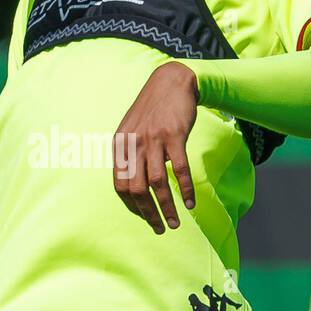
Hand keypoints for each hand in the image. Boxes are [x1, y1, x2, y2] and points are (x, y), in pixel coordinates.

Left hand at [113, 61, 198, 232]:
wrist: (171, 82)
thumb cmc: (153, 110)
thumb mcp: (132, 130)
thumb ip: (130, 155)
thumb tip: (134, 185)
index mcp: (120, 145)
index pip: (120, 185)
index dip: (131, 206)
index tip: (144, 217)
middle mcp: (133, 143)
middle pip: (136, 189)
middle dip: (148, 213)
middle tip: (160, 227)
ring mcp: (153, 139)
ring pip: (158, 183)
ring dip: (167, 207)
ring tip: (176, 223)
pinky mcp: (174, 135)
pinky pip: (180, 169)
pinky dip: (186, 189)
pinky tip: (191, 203)